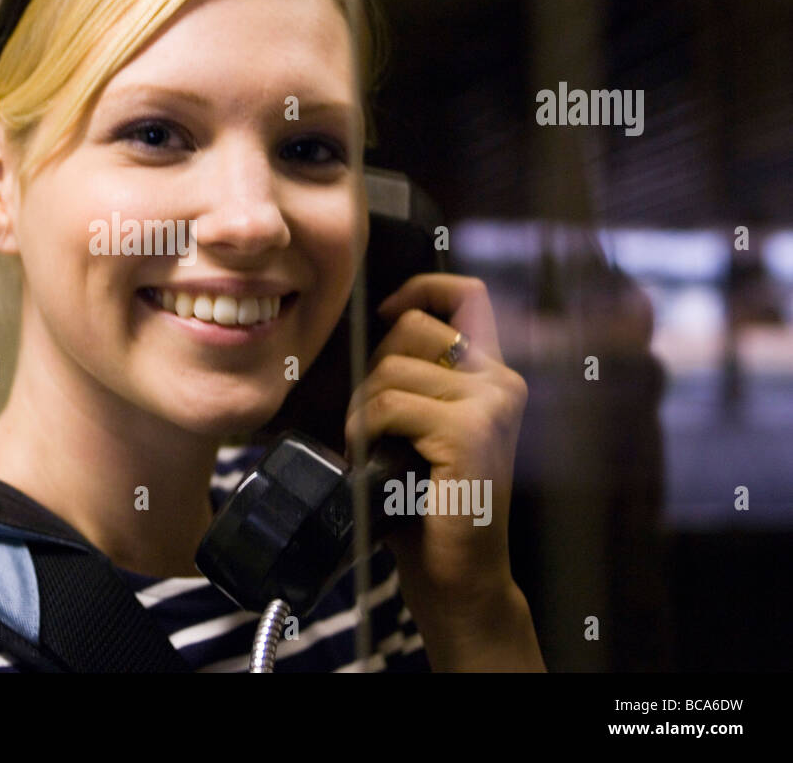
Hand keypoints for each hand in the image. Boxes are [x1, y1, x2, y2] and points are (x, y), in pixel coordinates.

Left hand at [344, 273, 543, 669]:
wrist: (458, 577)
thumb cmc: (429, 506)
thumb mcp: (424, 429)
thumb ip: (416, 382)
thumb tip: (368, 336)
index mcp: (495, 377)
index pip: (466, 294)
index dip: (419, 287)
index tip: (384, 313)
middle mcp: (502, 382)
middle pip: (411, 328)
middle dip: (373, 368)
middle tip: (368, 420)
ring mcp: (491, 404)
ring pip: (390, 369)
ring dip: (362, 408)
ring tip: (368, 445)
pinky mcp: (469, 432)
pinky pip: (387, 404)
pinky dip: (363, 427)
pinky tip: (370, 455)